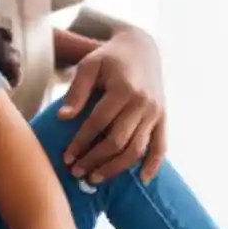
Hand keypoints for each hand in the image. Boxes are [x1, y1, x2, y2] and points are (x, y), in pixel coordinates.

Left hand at [57, 28, 166, 183]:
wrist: (141, 48)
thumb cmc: (109, 58)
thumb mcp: (89, 65)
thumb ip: (77, 91)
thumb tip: (63, 118)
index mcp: (124, 89)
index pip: (99, 123)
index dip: (81, 142)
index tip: (66, 157)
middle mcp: (144, 103)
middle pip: (118, 141)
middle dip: (95, 160)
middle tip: (76, 172)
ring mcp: (156, 112)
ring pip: (137, 149)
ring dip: (115, 168)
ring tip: (94, 179)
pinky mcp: (163, 118)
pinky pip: (161, 146)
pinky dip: (153, 165)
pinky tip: (141, 180)